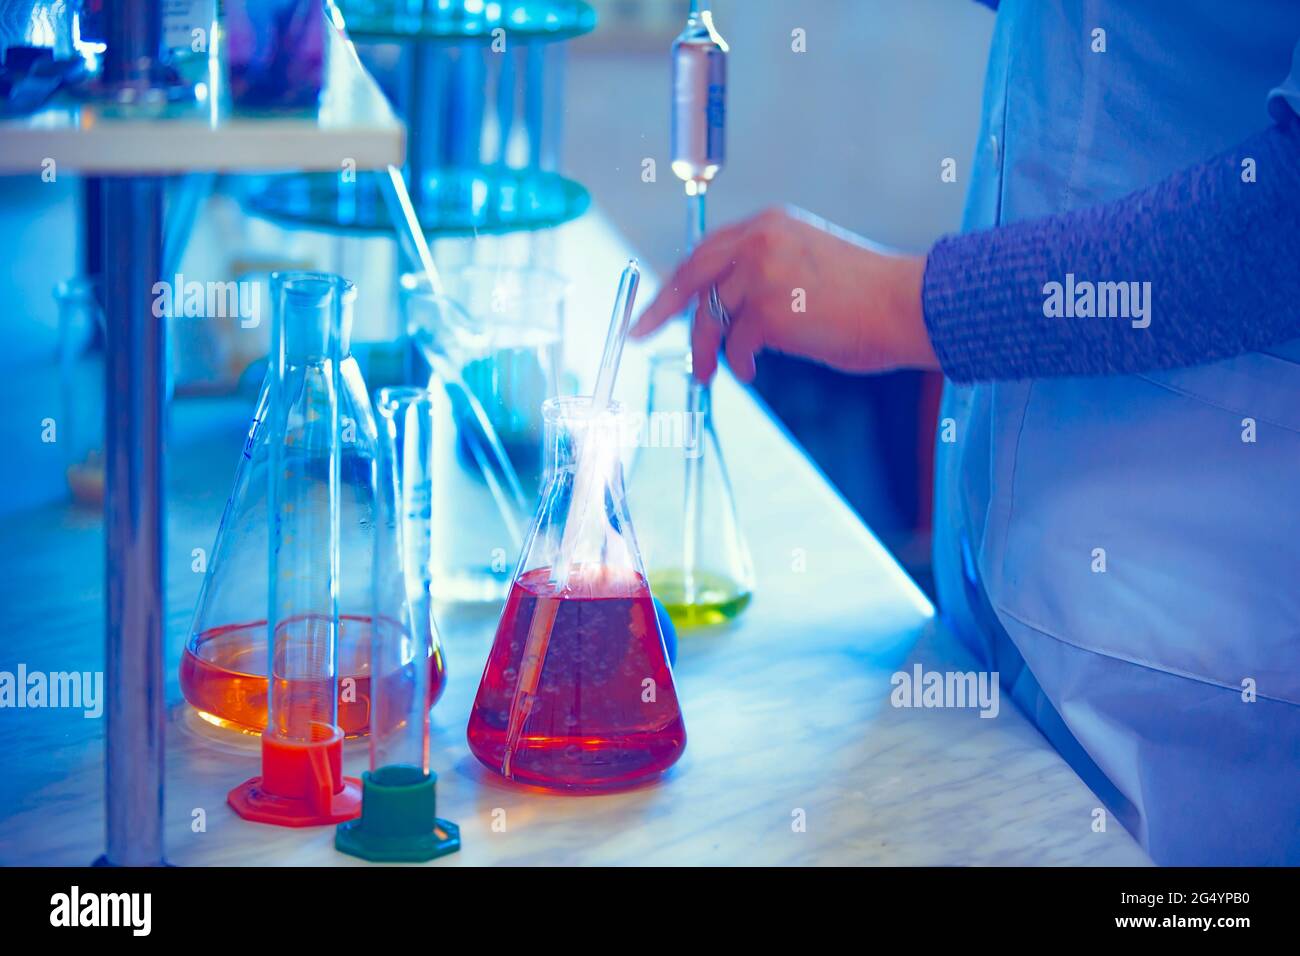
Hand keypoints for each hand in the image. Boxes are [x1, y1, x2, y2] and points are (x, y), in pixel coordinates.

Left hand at [631, 206, 936, 382]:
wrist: (909, 306)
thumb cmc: (868, 296)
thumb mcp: (807, 265)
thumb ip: (764, 272)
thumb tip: (724, 309)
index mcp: (769, 224)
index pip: (705, 250)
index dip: (678, 281)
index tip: (657, 305)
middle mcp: (760, 240)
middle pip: (691, 276)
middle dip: (662, 310)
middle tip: (640, 335)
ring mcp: (762, 273)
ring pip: (710, 317)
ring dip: (707, 351)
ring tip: (710, 374)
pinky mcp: (768, 310)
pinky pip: (734, 345)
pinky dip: (737, 363)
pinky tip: (751, 372)